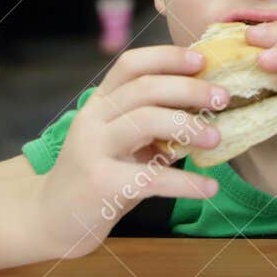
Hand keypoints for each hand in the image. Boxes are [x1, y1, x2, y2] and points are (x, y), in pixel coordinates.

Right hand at [38, 44, 226, 255]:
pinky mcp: (100, 183)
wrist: (52, 219)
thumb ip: (156, 124)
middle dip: (190, 89)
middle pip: (145, 88)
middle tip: (224, 98)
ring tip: (217, 138)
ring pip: (146, 121)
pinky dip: (186, 182)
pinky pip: (151, 177)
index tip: (203, 61)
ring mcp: (93, 149)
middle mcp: (93, 119)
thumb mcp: (123, 142)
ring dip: (189, 126)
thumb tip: (211, 110)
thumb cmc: (100, 175)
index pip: (131, 64)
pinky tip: (210, 187)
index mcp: (101, 103)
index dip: (168, 57)